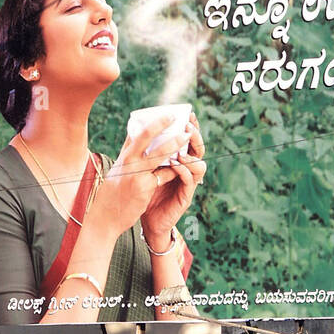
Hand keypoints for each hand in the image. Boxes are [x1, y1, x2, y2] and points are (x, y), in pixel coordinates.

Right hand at [92, 114, 189, 240]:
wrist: (105, 218)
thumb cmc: (111, 195)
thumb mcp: (117, 172)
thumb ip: (126, 155)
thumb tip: (132, 136)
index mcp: (122, 157)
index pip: (135, 133)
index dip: (149, 122)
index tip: (161, 113)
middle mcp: (128, 161)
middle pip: (145, 136)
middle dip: (161, 124)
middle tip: (174, 116)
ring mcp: (136, 173)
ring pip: (159, 153)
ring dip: (175, 143)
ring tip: (186, 135)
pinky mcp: (144, 187)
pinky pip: (164, 174)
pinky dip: (174, 169)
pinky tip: (182, 164)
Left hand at [140, 112, 205, 243]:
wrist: (146, 220)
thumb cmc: (145, 193)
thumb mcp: (144, 168)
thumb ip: (146, 151)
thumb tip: (135, 128)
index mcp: (178, 161)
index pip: (188, 141)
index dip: (190, 127)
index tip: (187, 113)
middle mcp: (186, 171)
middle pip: (198, 149)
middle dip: (195, 136)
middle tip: (188, 126)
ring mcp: (187, 184)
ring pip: (199, 165)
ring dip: (190, 155)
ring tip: (180, 148)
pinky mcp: (185, 197)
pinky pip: (190, 181)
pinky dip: (183, 171)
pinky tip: (175, 164)